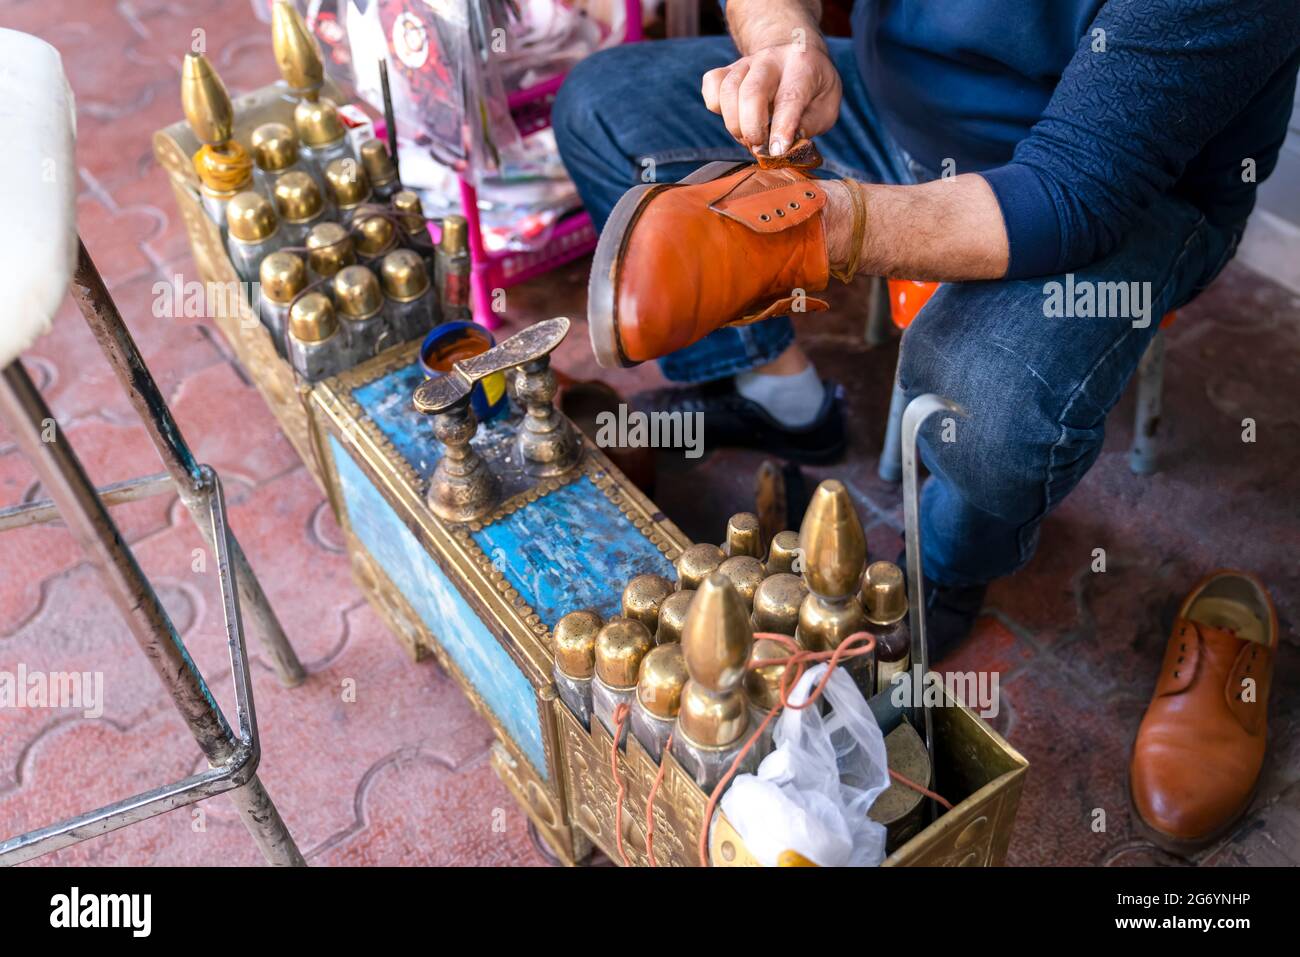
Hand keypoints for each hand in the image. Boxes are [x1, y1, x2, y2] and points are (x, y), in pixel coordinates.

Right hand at [701, 42, 841, 156]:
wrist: (793, 49)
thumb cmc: (813, 85)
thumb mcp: (827, 104)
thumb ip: (810, 125)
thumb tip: (786, 146)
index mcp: (803, 65)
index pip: (789, 98)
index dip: (782, 128)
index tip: (777, 151)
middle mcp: (771, 59)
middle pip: (751, 92)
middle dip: (752, 128)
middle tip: (760, 148)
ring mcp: (746, 62)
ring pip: (728, 91)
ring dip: (735, 124)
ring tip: (750, 137)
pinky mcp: (726, 68)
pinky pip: (712, 85)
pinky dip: (717, 107)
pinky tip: (734, 116)